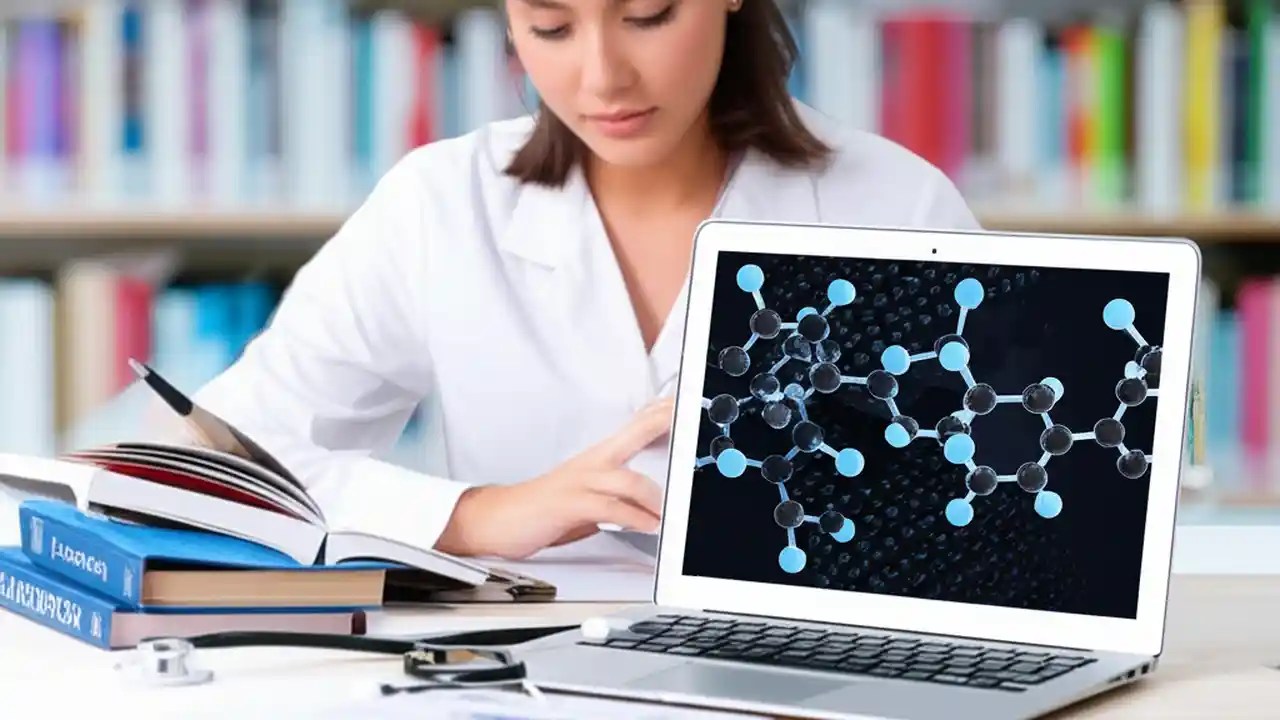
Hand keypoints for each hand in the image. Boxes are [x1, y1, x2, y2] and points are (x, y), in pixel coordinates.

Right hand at [435, 397, 673, 559]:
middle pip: (634, 433)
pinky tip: (648, 526)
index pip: (635, 426)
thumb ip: (618, 495)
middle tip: (686, 418)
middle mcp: (591, 463)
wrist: (499, 518)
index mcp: (598, 457)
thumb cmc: (546, 508)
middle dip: (661, 424)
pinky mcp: (569, 504)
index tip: (683, 401)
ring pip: (627, 479)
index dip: (660, 411)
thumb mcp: (588, 497)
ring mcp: (580, 482)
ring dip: (653, 497)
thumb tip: (652, 502)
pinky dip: (634, 519)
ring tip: (668, 514)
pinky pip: (610, 509)